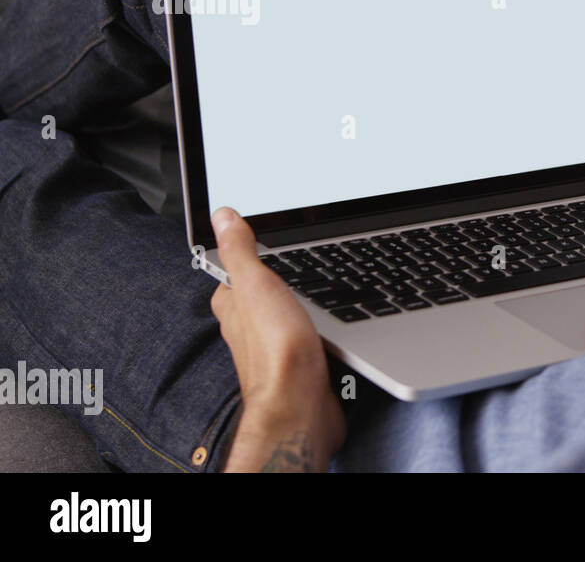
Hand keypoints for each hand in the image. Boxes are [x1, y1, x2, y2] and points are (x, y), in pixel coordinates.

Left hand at [209, 207, 343, 471]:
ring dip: (299, 306)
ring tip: (319, 291)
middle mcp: (246, 328)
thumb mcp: (254, 285)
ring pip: (284, 316)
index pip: (232, 273)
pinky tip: (330, 327)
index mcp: (232, 305)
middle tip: (297, 263)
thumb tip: (221, 214)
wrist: (301, 404)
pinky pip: (307, 337)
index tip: (263, 241)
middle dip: (276, 281)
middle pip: (258, 295)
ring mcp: (273, 347)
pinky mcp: (299, 365)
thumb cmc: (276, 350)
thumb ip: (239, 249)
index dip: (247, 257)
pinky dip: (316, 329)